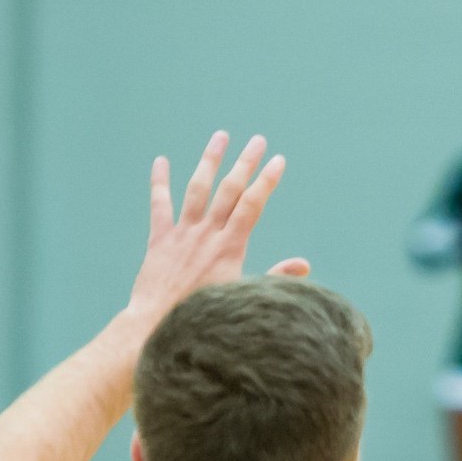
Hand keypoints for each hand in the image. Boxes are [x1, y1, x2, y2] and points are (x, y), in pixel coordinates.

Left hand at [127, 131, 286, 320]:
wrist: (158, 323)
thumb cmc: (206, 316)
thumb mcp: (246, 297)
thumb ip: (275, 278)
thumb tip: (303, 265)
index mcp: (230, 246)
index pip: (253, 204)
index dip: (266, 180)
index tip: (278, 160)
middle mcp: (207, 234)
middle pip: (229, 190)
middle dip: (245, 163)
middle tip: (257, 140)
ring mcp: (183, 234)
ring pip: (197, 189)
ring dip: (210, 161)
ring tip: (220, 137)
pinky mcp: (160, 240)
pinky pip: (160, 205)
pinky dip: (160, 183)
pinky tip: (161, 161)